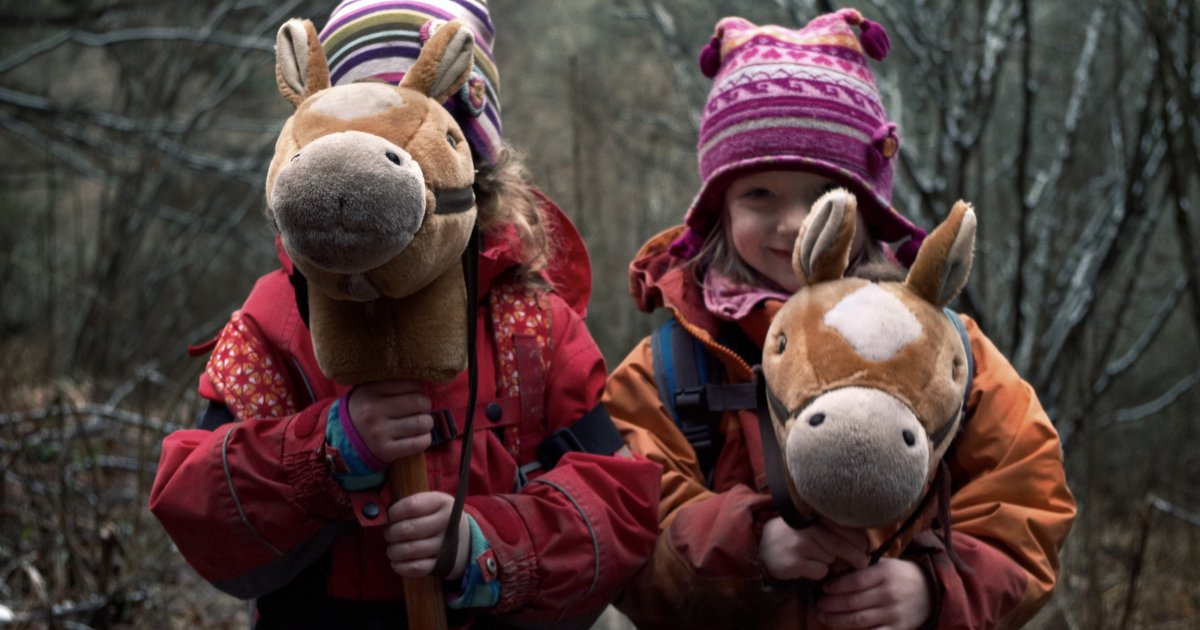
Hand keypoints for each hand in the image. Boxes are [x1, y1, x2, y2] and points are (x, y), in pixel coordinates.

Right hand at [347, 381, 432, 463]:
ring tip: (419, 422)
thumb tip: (425, 382)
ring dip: (427, 422)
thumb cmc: (366, 410)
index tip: (414, 395)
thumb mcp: (370, 390)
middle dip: (425, 405)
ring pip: (422, 423)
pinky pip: (420, 443)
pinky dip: (425, 438)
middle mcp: (373, 412)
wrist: (344, 439)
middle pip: (419, 403)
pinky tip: (418, 436)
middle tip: (419, 409)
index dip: (418, 389)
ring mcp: (379, 433)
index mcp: (369, 391)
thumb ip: (393, 383)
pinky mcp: (386, 451)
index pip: (411, 384)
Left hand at [384, 491, 470, 580]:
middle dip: (391, 533)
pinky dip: (400, 567)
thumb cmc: (439, 518)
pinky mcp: (442, 565)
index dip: (394, 512)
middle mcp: (446, 523)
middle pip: (407, 529)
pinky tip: (397, 563)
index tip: (390, 516)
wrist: (467, 539)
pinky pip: (416, 568)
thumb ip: (412, 504)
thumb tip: (381, 514)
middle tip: (389, 534)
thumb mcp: (434, 503)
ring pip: (409, 550)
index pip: (411, 506)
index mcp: (443, 503)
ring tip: (392, 549)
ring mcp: (445, 546)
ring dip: (393, 551)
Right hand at [758, 517, 868, 581]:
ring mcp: (799, 544)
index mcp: (813, 515)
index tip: (865, 548)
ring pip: (831, 560)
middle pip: (843, 546)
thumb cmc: (792, 535)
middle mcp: (807, 527)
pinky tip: (804, 565)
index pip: (846, 528)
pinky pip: (820, 572)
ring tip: (812, 556)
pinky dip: (817, 572)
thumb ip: (832, 529)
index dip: (860, 541)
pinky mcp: (794, 562)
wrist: (760, 545)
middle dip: (857, 557)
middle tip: (862, 562)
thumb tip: (864, 545)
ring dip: (828, 563)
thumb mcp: (809, 524)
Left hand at [816, 557, 930, 629]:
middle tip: (817, 605)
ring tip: (823, 617)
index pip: (854, 582)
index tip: (823, 589)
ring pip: (858, 620)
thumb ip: (864, 567)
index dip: (836, 587)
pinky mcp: (897, 629)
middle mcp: (889, 594)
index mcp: (885, 574)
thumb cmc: (900, 575)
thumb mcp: (885, 564)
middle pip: (853, 602)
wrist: (930, 591)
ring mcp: (893, 614)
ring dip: (837, 620)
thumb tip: (834, 569)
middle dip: (831, 605)